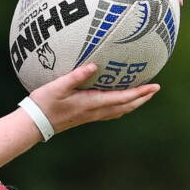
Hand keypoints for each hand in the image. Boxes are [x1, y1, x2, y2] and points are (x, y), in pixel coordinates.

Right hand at [31, 62, 159, 133]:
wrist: (33, 124)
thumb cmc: (43, 104)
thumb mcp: (57, 87)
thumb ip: (76, 76)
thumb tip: (94, 65)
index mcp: (92, 103)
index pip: (123, 98)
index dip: (140, 92)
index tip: (155, 86)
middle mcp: (95, 112)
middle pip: (126, 107)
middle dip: (142, 98)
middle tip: (154, 89)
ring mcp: (91, 116)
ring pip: (119, 111)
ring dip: (133, 104)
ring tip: (142, 95)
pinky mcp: (85, 117)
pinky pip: (109, 112)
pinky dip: (120, 106)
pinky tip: (118, 101)